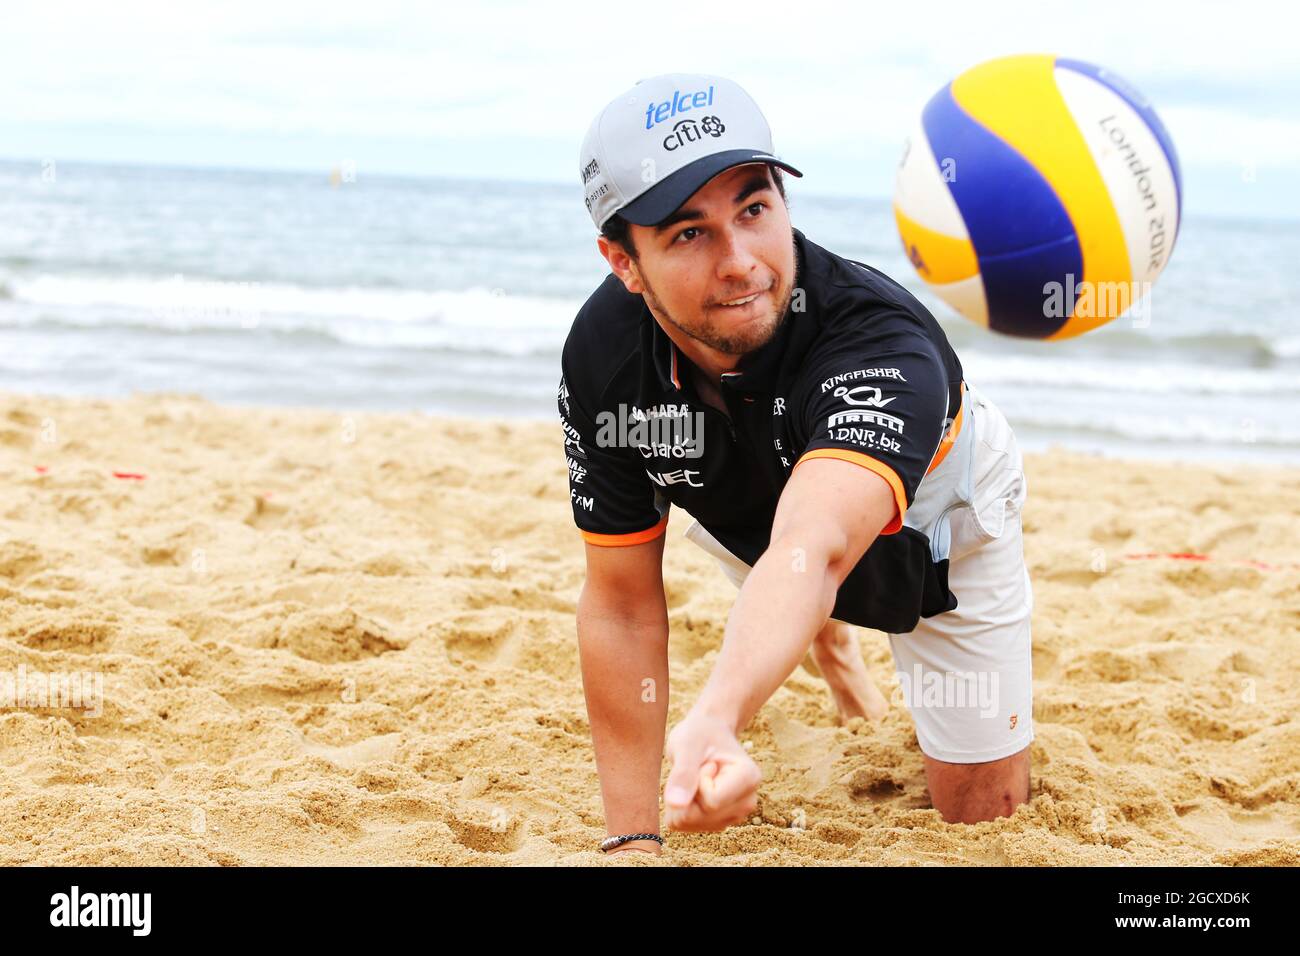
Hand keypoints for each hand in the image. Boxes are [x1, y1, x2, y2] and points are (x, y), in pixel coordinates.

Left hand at [663, 713, 760, 831]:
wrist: (707, 733)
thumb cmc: (699, 733)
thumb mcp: (688, 745)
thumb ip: (683, 773)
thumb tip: (676, 805)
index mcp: (748, 778)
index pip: (712, 802)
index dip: (695, 783)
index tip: (704, 762)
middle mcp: (747, 801)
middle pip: (701, 816)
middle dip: (686, 794)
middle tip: (696, 769)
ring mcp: (735, 814)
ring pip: (692, 823)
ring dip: (683, 800)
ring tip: (695, 777)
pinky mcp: (721, 822)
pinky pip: (687, 825)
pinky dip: (682, 808)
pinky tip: (692, 788)